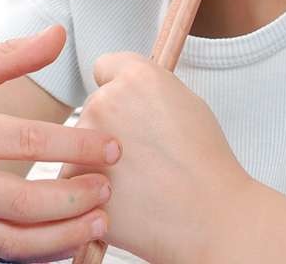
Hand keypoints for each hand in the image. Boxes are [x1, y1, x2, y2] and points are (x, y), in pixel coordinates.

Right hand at [0, 25, 119, 261]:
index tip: (113, 146)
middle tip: (109, 188)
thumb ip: (9, 55)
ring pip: (11, 242)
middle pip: (21, 202)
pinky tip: (67, 242)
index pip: (24, 140)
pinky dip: (36, 255)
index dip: (74, 146)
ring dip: (62, 238)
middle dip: (73, 198)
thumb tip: (59, 34)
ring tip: (99, 223)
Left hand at [62, 52, 255, 263]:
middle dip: (109, 128)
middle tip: (143, 155)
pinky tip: (125, 199)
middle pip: (94, 108)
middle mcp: (105, 100)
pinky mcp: (75, 175)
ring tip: (138, 181)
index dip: (118, 89)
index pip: (105, 67)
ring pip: (82, 144)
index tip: (129, 108)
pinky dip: (91, 187)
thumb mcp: (187, 104)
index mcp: (135, 77)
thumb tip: (127, 86)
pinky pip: (74, 176)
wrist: (211, 218)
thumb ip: (149, 88)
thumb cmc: (206, 165)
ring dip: (97, 158)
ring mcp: (86, 139)